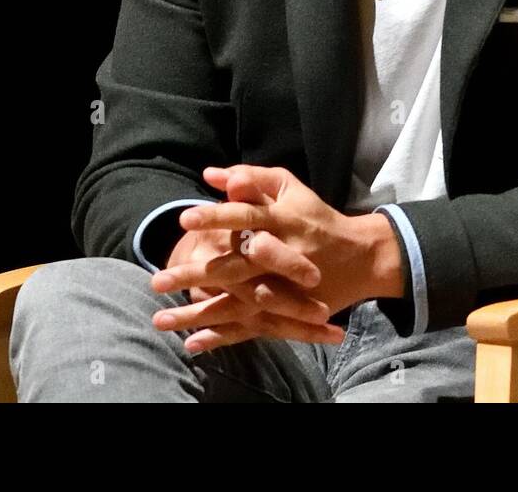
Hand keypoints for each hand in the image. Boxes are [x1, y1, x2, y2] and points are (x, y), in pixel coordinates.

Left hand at [151, 165, 395, 352]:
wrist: (358, 257)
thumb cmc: (316, 217)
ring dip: (196, 313)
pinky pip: (248, 327)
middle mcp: (280, 257)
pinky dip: (220, 337)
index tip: (185, 219)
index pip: (245, 217)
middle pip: (232, 267)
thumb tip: (211, 174)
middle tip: (159, 280)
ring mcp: (280, 289)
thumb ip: (252, 180)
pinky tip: (192, 343)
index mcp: (282, 222)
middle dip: (195, 274)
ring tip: (161, 319)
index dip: (217, 217)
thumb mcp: (290, 190)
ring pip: (234, 303)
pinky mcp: (283, 313)